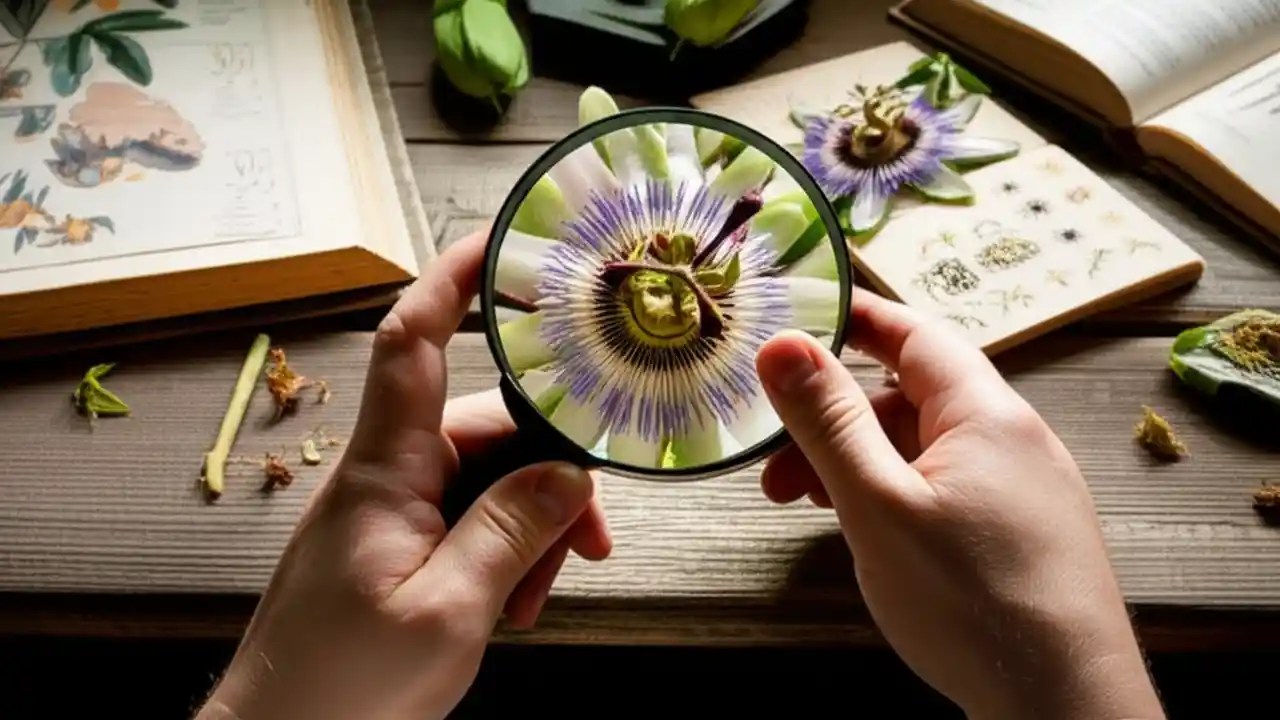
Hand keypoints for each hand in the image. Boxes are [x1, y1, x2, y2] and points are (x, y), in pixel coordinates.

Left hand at [197, 232, 611, 719]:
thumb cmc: (339, 689)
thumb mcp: (450, 613)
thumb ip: (511, 532)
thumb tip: (567, 477)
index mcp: (386, 471)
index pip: (411, 341)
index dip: (452, 278)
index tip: (500, 240)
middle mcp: (388, 475)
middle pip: (488, 429)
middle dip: (548, 478)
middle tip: (583, 542)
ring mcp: (392, 510)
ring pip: (489, 481)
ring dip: (529, 529)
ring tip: (533, 595)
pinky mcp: (398, 544)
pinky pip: (468, 518)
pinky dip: (503, 551)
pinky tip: (513, 599)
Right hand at [754, 288, 1163, 719]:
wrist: (1064, 709)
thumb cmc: (976, 607)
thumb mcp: (878, 505)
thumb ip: (827, 422)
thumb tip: (782, 346)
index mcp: (986, 414)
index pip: (915, 333)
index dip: (854, 318)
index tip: (796, 316)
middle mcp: (1012, 439)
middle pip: (909, 396)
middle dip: (833, 418)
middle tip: (774, 454)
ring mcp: (1020, 488)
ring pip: (922, 448)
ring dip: (855, 462)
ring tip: (799, 502)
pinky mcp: (1018, 533)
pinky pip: (943, 487)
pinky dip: (891, 493)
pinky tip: (861, 528)